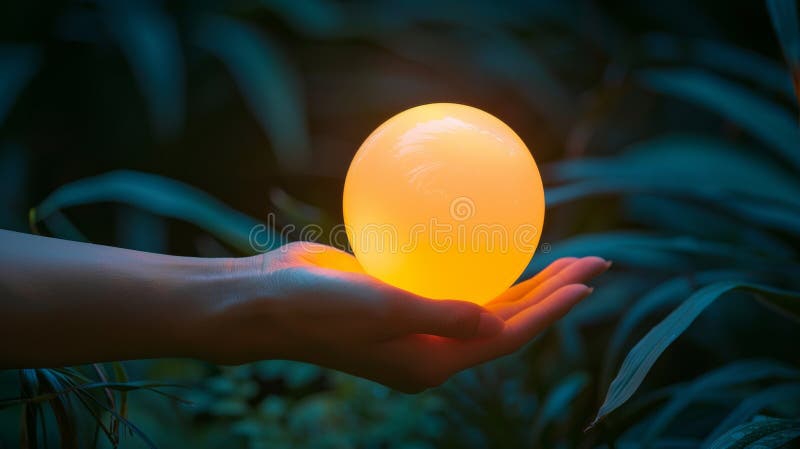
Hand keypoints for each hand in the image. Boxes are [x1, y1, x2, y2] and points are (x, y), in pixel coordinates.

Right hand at [199, 242, 609, 392]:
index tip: (586, 284)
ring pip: (488, 300)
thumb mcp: (379, 312)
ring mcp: (420, 321)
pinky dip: (483, 262)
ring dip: (529, 280)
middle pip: (509, 318)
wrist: (268, 302)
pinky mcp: (405, 295)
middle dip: (554, 293)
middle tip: (595, 263)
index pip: (506, 336)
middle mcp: (433, 345)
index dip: (550, 312)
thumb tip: (492, 320)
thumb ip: (439, 316)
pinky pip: (455, 277)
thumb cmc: (318, 310)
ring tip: (569, 258)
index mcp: (433, 360)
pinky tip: (502, 241)